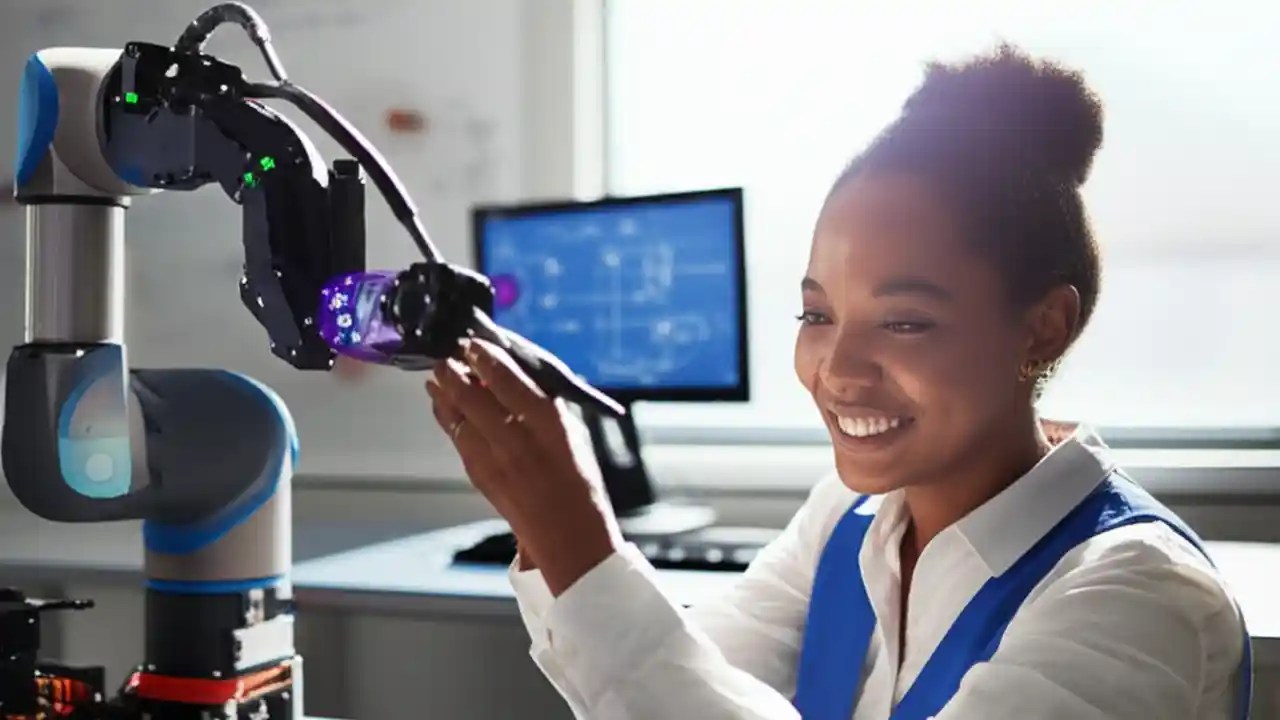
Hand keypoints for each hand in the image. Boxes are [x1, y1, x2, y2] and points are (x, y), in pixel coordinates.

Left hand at [427, 339, 621, 594]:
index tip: (474, 343)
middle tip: (447, 355)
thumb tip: (513, 375)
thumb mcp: (572, 433)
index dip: (486, 357)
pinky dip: (446, 415)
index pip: (508, 380)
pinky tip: (442, 402)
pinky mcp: (479, 475)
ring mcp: (495, 460)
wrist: (568, 531)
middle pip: (473, 395)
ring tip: (437, 375)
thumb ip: (543, 405)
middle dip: (455, 370)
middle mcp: (518, 440)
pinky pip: (456, 437)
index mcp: (549, 424)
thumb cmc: (578, 478)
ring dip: (444, 391)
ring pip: (458, 416)